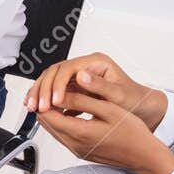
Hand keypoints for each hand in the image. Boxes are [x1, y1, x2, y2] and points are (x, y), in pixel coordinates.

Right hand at [24, 52, 165, 128]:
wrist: (141, 107)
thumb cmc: (134, 100)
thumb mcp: (120, 95)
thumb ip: (100, 86)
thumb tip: (80, 75)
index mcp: (96, 62)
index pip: (68, 69)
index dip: (57, 84)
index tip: (55, 101)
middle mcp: (84, 66)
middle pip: (54, 72)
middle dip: (43, 89)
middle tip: (38, 107)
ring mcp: (78, 76)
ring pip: (50, 80)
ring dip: (39, 94)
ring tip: (33, 109)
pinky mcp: (74, 87)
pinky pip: (53, 90)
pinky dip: (44, 99)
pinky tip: (39, 110)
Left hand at [35, 88, 173, 173]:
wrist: (143, 156)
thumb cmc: (132, 133)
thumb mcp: (108, 109)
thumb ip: (82, 100)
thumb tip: (62, 91)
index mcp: (79, 133)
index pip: (47, 114)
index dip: (47, 98)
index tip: (56, 86)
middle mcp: (73, 145)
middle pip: (46, 123)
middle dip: (47, 105)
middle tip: (58, 89)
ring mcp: (76, 150)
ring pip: (52, 130)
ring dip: (54, 114)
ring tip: (65, 98)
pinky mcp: (80, 152)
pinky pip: (62, 136)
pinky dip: (62, 123)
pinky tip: (72, 112)